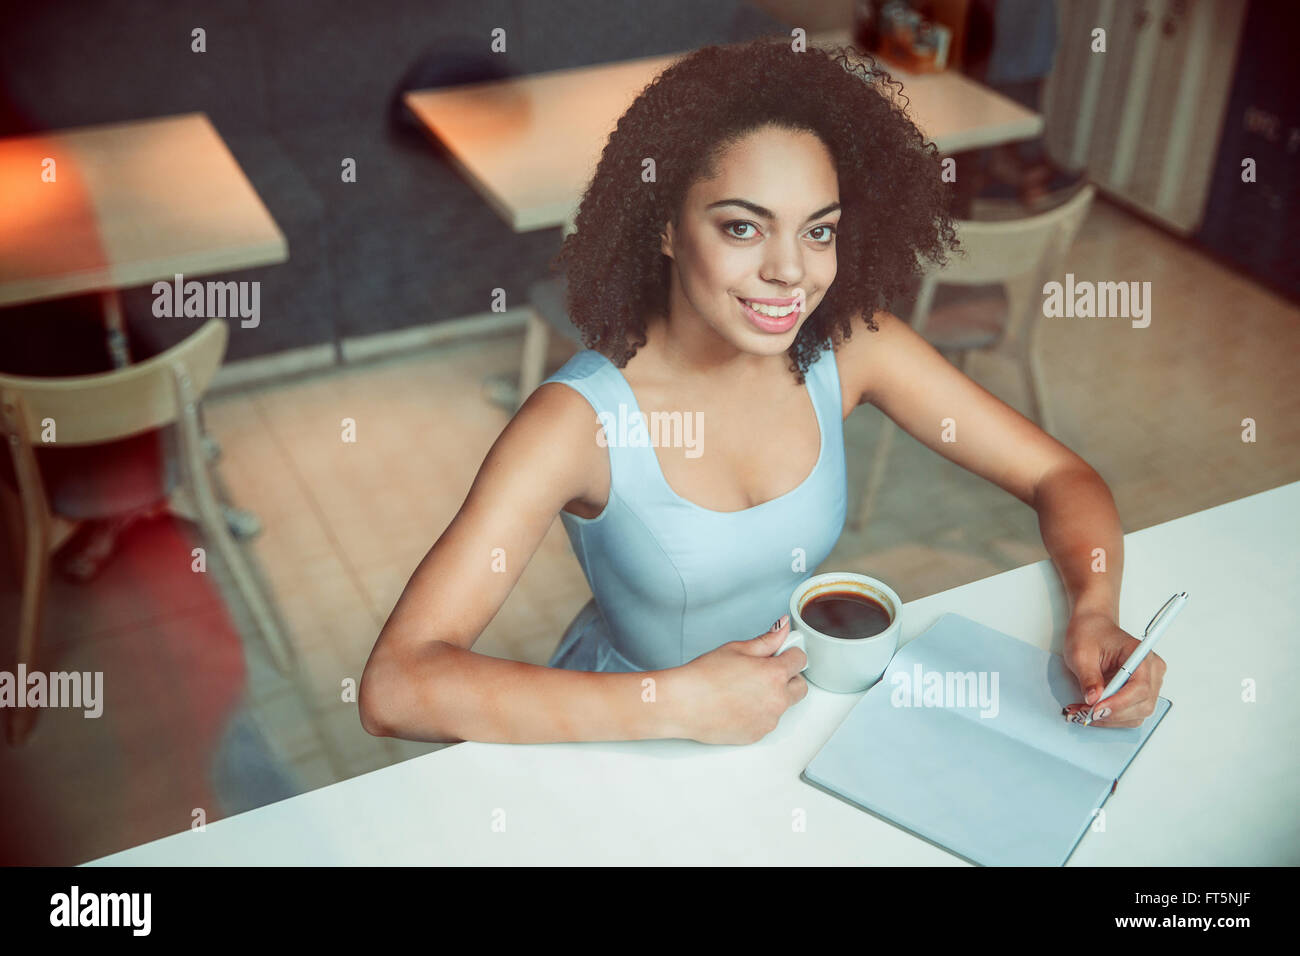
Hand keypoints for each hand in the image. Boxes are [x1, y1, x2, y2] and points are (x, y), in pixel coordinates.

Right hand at [674, 615, 808, 744]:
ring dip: (773, 697)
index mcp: (774, 674)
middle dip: (788, 678)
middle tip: (765, 673)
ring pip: (783, 706)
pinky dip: (758, 714)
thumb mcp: (736, 649)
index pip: (800, 660)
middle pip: (800, 687)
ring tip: (744, 691)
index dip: (789, 654)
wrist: (683, 704)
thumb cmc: (704, 676)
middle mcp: (777, 700)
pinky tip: (738, 706)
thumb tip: (783, 629)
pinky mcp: (757, 735)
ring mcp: (768, 720)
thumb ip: (766, 640)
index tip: (781, 655)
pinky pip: (767, 721)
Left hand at [1061, 610, 1166, 727]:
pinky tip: (1092, 712)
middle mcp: (1151, 670)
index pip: (1140, 687)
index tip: (1097, 709)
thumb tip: (1093, 699)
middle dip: (1112, 714)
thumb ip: (1089, 677)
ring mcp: (1149, 682)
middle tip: (1084, 713)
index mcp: (1140, 654)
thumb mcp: (1081, 653)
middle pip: (1142, 704)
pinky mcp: (1139, 692)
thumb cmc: (1090, 633)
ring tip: (1083, 713)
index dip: (1119, 703)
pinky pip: (1130, 713)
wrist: (1092, 627)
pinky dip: (1111, 717)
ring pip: (1137, 714)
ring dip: (1110, 719)